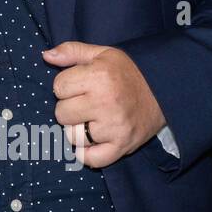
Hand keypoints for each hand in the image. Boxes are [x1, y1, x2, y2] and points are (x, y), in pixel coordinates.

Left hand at [43, 41, 166, 168]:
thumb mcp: (102, 53)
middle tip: (86, 103)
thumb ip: (71, 51)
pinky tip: (91, 142)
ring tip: (91, 120)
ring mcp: (114, 127)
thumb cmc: (127, 71)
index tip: (80, 85)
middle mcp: (105, 102)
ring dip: (77, 130)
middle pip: (61, 113)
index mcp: (99, 76)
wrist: (165, 90)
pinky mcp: (122, 146)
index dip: (66, 85)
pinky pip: (91, 159)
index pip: (58, 87)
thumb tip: (46, 56)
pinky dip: (87, 154)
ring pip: (72, 136)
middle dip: (69, 107)